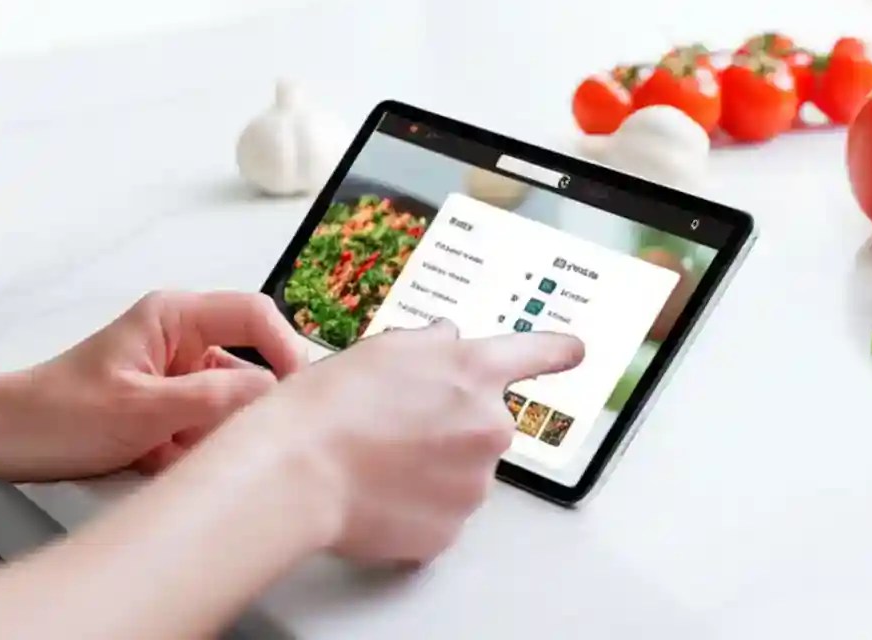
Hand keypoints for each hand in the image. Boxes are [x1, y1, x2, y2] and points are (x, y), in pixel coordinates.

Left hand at [0, 291, 308, 480]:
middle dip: (235, 410)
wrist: (4, 442)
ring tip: (165, 449)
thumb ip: (216, 399)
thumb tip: (275, 393)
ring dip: (207, 434)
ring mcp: (177, 374)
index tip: (297, 392)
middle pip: (249, 367)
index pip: (257, 315)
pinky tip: (155, 458)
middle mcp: (183, 339)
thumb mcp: (144, 410)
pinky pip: (206, 427)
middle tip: (211, 436)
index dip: (286, 349)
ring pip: (228, 405)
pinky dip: (190, 448)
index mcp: (176, 316)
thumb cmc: (57, 414)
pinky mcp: (170, 406)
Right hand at [242, 320, 583, 562]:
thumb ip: (431, 343)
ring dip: (433, 466)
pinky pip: (441, 512)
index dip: (555, 350)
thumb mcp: (383, 348)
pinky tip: (379, 491)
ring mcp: (474, 483)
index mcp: (473, 372)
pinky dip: (417, 504)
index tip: (574, 351)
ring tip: (377, 460)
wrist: (297, 470)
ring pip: (462, 471)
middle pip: (484, 423)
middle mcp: (488, 426)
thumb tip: (447, 343)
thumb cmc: (328, 407)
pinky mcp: (451, 529)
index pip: (534, 354)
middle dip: (451, 425)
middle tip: (395, 427)